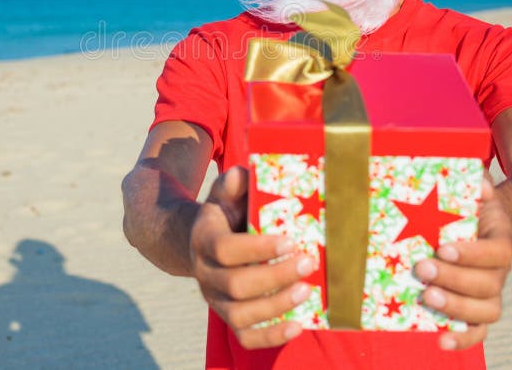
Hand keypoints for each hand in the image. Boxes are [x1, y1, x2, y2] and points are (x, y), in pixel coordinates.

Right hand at [189, 166, 317, 348]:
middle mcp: (204, 273)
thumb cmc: (225, 213)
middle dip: (276, 277)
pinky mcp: (228, 318)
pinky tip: (297, 326)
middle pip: (236, 285)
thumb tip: (243, 174)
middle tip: (309, 262)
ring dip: (277, 306)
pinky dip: (271, 337)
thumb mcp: (225, 193)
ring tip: (308, 291)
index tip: (289, 241)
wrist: (203, 241)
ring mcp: (214, 300)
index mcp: (204, 239)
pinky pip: (245, 337)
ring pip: (241, 315)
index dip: (258, 248)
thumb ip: (233, 183)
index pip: (226, 250)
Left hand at [414, 175, 511, 350]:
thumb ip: (476, 183)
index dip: (472, 254)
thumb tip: (480, 185)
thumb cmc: (471, 207)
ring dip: (456, 308)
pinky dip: (462, 340)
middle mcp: (500, 271)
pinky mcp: (478, 310)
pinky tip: (440, 339)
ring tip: (426, 297)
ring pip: (486, 311)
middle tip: (421, 268)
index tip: (442, 247)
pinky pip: (478, 332)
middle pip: (488, 284)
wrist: (483, 227)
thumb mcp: (474, 189)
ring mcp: (491, 294)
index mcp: (500, 240)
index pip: (497, 252)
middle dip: (453, 279)